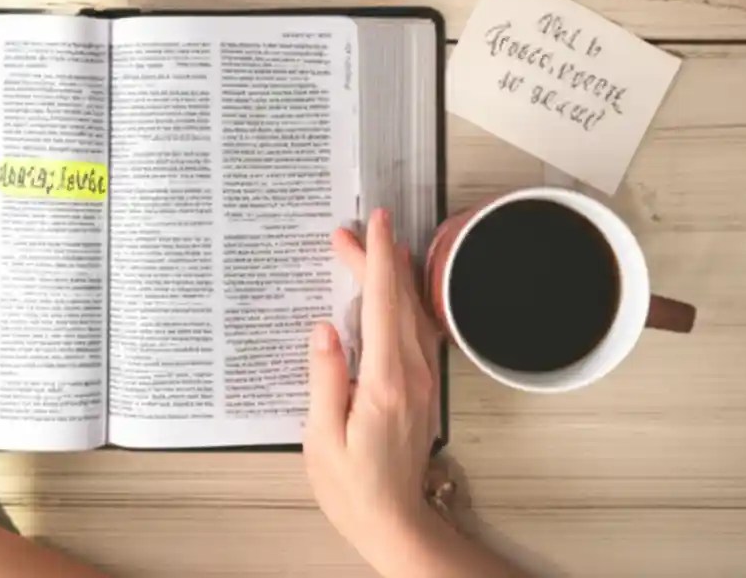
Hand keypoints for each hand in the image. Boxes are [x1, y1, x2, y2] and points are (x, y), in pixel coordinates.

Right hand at [303, 209, 441, 570]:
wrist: (392, 521)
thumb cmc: (352, 486)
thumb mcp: (323, 438)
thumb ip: (324, 380)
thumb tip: (323, 330)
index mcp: (385, 381)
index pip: (384, 305)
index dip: (377, 260)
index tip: (374, 223)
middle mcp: (412, 374)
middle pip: (400, 301)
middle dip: (378, 260)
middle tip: (350, 232)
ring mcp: (422, 381)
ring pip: (413, 313)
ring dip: (392, 278)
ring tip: (369, 251)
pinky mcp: (421, 388)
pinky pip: (415, 331)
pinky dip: (400, 303)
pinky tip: (388, 296)